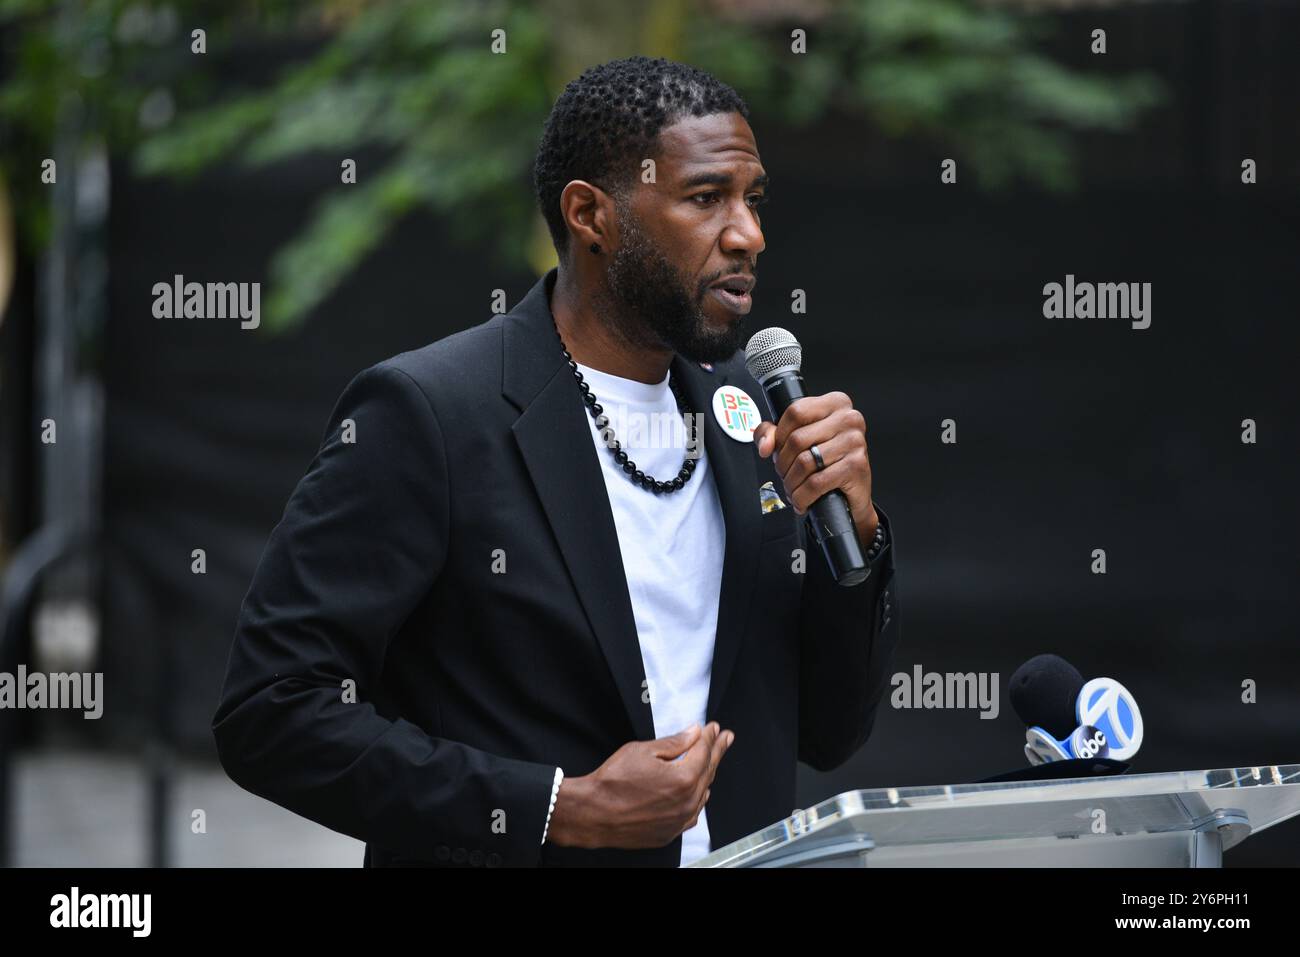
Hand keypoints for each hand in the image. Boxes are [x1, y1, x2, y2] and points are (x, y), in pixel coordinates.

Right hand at [546, 722, 733, 848]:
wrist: (593, 813)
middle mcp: (687, 802)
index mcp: (683, 778)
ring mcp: (680, 820)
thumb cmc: (613, 782)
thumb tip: (694, 733)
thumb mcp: (643, 751)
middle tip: (725, 738)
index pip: (703, 751)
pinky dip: (698, 798)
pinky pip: (692, 813)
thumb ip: (674, 742)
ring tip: (713, 759)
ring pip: (703, 793)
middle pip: (709, 770)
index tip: (714, 727)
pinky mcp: (670, 832)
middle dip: (717, 751)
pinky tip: (699, 791)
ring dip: (708, 774)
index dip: (710, 736)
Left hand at [752, 392, 877, 548]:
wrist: (852, 494)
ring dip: (791, 482)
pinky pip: (816, 482)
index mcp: (835, 403)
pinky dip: (802, 496)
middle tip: (784, 474)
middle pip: (797, 439)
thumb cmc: (826, 462)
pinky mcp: (856, 465)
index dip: (779, 435)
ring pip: (804, 462)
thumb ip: (773, 433)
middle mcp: (849, 418)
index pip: (795, 411)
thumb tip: (765, 445)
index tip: (776, 451)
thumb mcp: (798, 439)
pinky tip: (802, 500)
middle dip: (783, 463)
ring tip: (792, 488)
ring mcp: (855, 441)